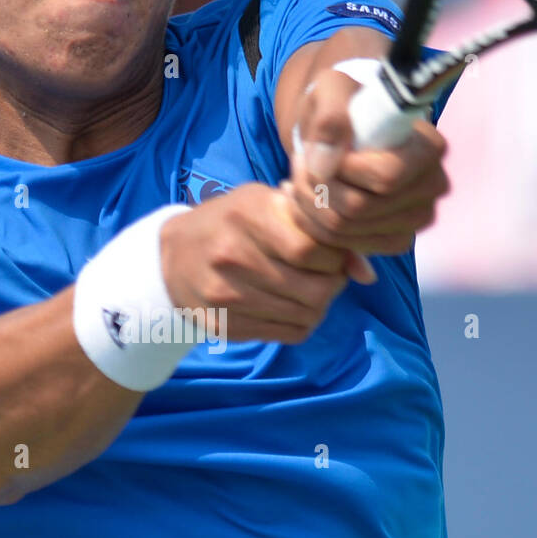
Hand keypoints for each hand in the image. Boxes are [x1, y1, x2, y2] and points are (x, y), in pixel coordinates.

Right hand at [160, 183, 374, 346]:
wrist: (170, 260)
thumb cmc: (229, 223)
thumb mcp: (266, 204)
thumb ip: (317, 228)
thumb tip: (367, 273)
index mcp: (245, 215)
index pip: (311, 248)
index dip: (334, 256)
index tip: (331, 252)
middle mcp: (232, 258)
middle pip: (313, 289)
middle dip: (332, 284)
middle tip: (326, 274)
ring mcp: (226, 297)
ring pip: (305, 315)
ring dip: (319, 304)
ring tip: (309, 288)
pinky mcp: (226, 326)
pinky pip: (288, 333)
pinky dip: (302, 321)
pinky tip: (291, 304)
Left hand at [284, 65, 450, 258]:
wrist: (347, 131)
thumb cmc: (343, 105)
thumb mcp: (330, 90)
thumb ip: (330, 115)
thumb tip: (328, 164)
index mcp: (429, 148)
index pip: (384, 177)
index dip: (342, 170)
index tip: (320, 148)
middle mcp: (433, 186)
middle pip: (359, 209)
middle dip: (315, 188)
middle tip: (298, 165)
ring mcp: (417, 218)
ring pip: (347, 231)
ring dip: (309, 206)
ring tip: (298, 179)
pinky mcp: (397, 239)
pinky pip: (348, 247)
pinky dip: (316, 227)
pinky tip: (306, 202)